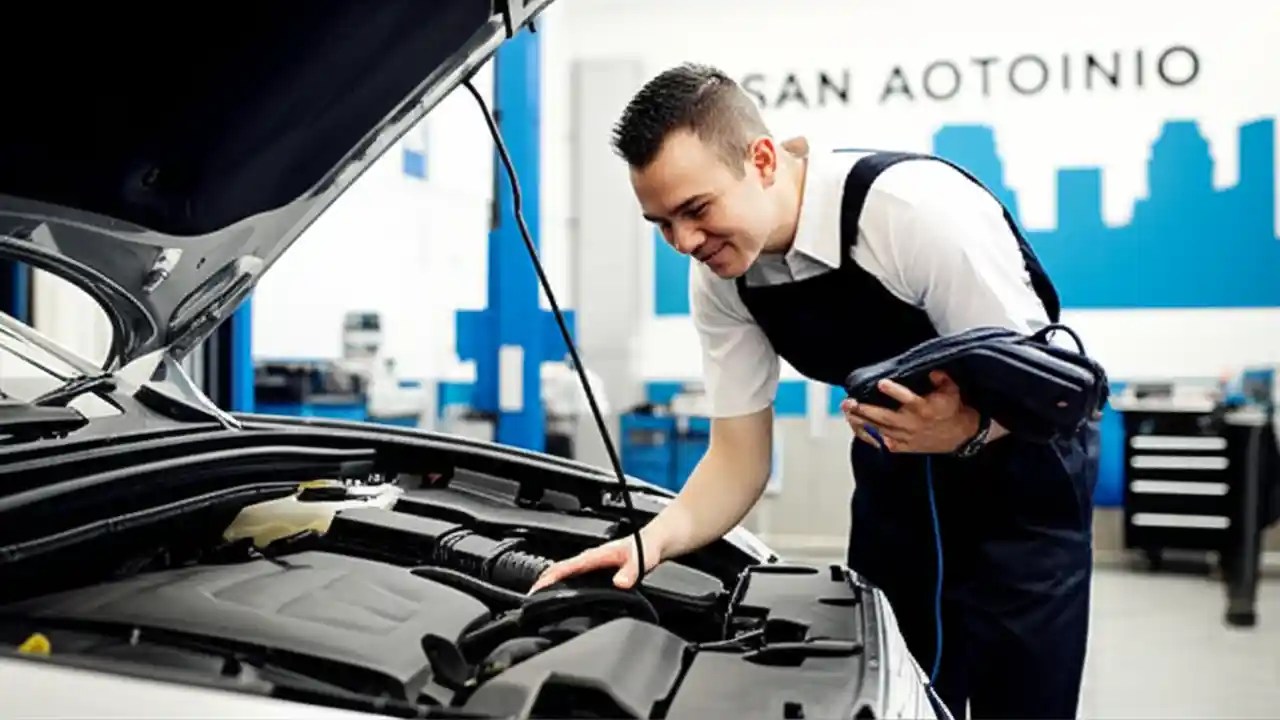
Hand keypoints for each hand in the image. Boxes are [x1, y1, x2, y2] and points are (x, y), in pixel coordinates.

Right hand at [528, 530, 663, 592]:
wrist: (653, 542)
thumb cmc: (647, 547)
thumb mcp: (643, 559)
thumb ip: (632, 570)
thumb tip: (619, 582)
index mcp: (596, 555)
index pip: (566, 566)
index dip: (550, 577)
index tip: (536, 588)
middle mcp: (590, 559)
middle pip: (560, 570)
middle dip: (543, 583)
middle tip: (529, 600)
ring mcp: (591, 565)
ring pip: (565, 574)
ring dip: (550, 585)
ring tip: (538, 601)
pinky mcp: (595, 571)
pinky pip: (574, 578)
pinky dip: (562, 586)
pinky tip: (559, 596)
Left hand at [840, 371, 978, 453]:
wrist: (961, 435)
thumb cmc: (952, 409)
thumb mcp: (952, 390)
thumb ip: (941, 379)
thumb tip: (932, 371)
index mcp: (923, 407)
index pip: (907, 398)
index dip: (894, 391)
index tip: (881, 383)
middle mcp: (913, 423)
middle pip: (885, 417)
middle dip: (865, 410)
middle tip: (849, 402)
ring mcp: (907, 436)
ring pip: (881, 429)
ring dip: (862, 421)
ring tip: (848, 413)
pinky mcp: (906, 446)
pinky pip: (885, 443)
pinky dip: (872, 437)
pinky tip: (859, 429)